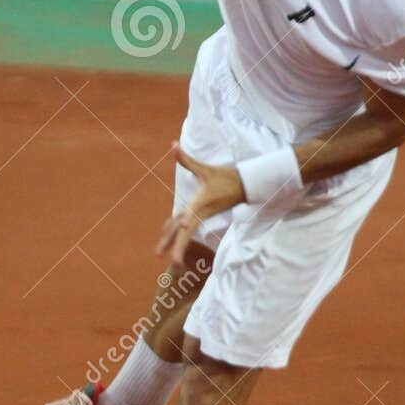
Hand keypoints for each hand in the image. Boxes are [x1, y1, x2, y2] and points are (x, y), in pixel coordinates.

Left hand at [157, 145, 244, 266]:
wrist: (243, 185)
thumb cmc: (225, 176)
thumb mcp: (205, 168)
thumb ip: (186, 159)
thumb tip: (173, 145)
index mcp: (201, 203)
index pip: (193, 214)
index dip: (188, 220)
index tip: (185, 227)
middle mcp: (201, 212)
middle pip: (186, 231)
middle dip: (176, 245)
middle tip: (167, 259)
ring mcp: (202, 215)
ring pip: (186, 232)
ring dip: (174, 243)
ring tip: (160, 255)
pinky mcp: (203, 215)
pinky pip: (187, 226)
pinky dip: (176, 231)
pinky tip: (166, 233)